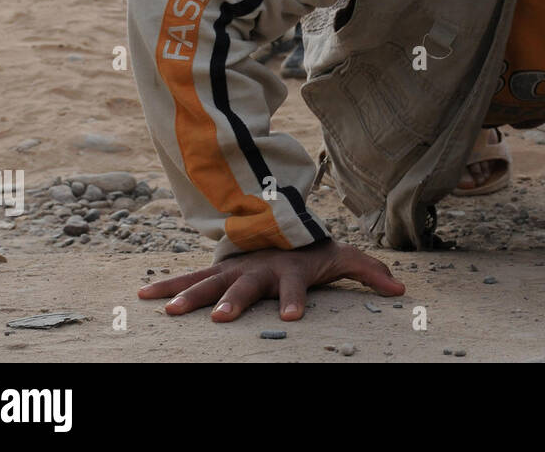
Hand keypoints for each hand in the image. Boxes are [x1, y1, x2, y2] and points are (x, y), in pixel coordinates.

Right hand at [136, 238, 404, 321]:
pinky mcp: (217, 270)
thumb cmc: (313, 251)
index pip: (296, 286)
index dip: (296, 300)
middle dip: (233, 301)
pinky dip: (166, 286)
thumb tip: (401, 290)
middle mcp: (260, 269)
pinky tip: (144, 297)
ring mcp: (235, 268)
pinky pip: (188, 277)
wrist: (283, 226)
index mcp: (291, 269)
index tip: (294, 316)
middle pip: (246, 286)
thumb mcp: (343, 259)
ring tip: (170, 312)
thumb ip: (370, 273)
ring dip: (190, 296)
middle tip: (220, 318)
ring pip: (210, 281)